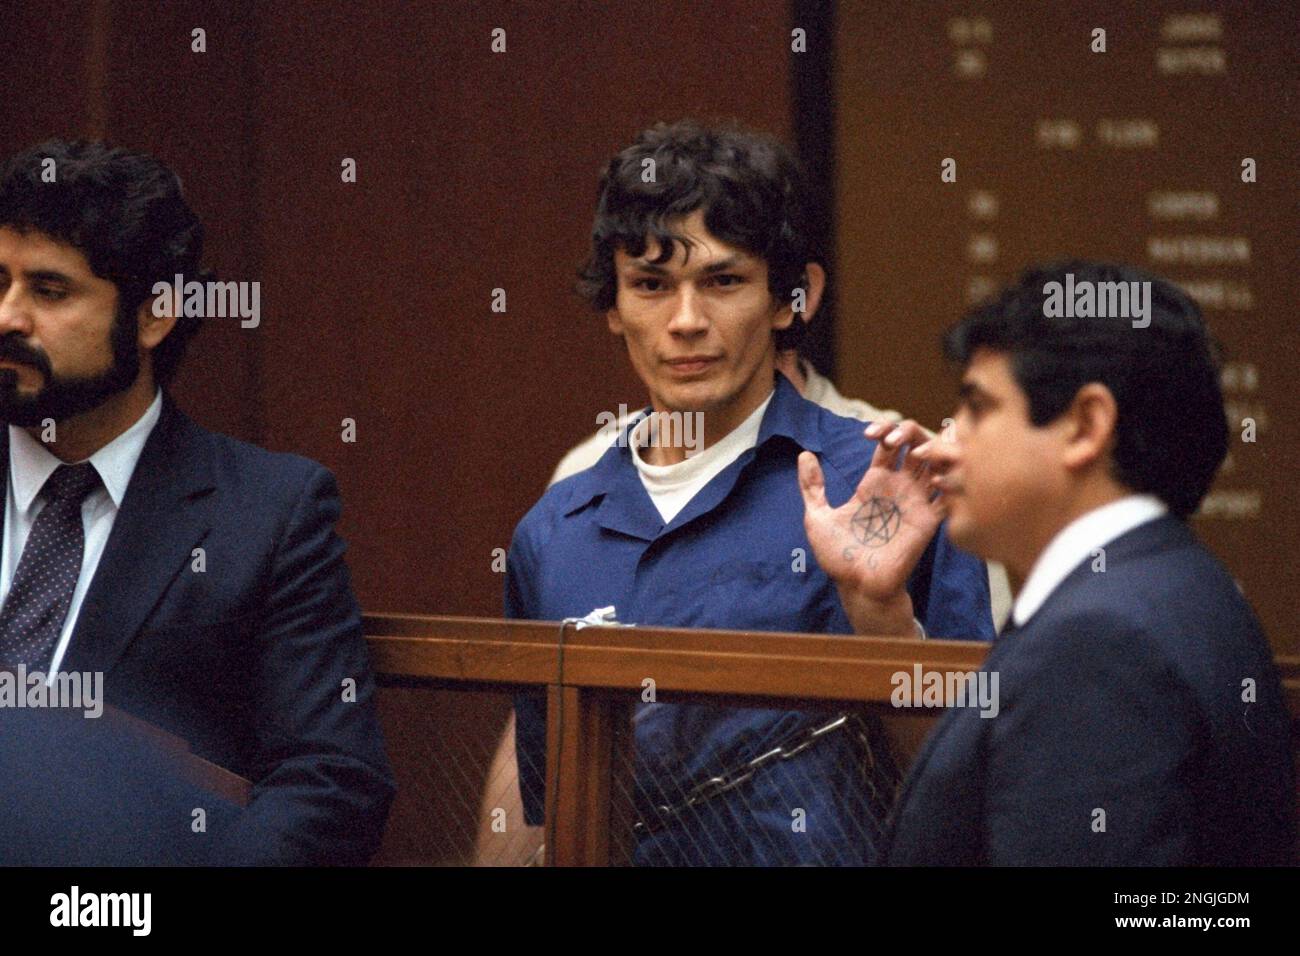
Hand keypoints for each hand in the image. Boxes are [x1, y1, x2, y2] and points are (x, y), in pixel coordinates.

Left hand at [797, 420, 946, 633]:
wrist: (858, 587)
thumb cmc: (839, 556)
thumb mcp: (817, 517)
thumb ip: (812, 486)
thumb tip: (804, 454)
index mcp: (875, 481)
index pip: (890, 442)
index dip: (885, 429)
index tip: (868, 434)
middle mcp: (899, 487)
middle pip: (918, 443)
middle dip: (910, 431)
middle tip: (891, 440)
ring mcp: (916, 502)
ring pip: (938, 462)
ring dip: (934, 449)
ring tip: (918, 452)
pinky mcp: (929, 521)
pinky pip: (949, 494)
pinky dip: (949, 479)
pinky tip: (935, 477)